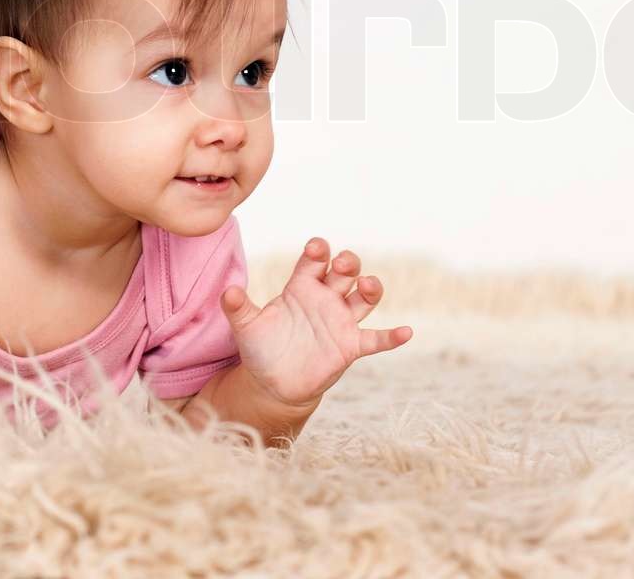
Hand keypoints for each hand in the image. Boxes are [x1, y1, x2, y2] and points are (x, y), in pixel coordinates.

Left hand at [219, 236, 412, 408]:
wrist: (273, 384)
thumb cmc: (261, 348)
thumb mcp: (246, 327)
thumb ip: (239, 308)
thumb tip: (227, 291)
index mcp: (302, 286)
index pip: (315, 260)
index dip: (318, 251)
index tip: (316, 249)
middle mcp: (326, 298)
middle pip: (345, 272)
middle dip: (347, 263)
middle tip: (342, 264)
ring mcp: (341, 321)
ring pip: (365, 297)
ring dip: (371, 288)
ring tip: (368, 285)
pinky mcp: (351, 345)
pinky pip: (376, 339)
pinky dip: (392, 337)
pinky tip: (406, 332)